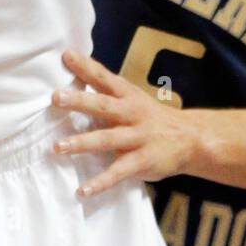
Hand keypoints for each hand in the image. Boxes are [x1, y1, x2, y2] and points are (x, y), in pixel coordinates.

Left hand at [52, 49, 196, 197]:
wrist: (190, 138)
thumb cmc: (150, 117)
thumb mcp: (133, 98)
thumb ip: (107, 91)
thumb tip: (76, 75)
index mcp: (128, 95)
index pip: (104, 77)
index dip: (86, 66)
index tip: (66, 55)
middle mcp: (132, 113)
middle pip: (103, 105)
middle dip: (80, 101)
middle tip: (55, 98)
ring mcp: (138, 137)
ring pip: (107, 139)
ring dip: (82, 143)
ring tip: (58, 146)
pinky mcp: (142, 160)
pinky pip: (118, 172)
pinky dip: (100, 182)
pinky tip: (82, 190)